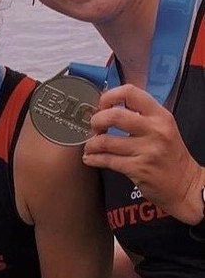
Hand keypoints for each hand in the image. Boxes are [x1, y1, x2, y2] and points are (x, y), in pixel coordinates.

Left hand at [83, 84, 203, 221]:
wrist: (186, 184)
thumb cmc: (170, 155)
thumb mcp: (163, 128)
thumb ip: (141, 116)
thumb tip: (108, 107)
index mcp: (160, 116)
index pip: (130, 93)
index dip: (109, 97)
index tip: (101, 105)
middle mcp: (155, 130)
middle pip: (114, 115)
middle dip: (96, 121)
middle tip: (94, 127)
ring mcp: (147, 150)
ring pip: (105, 141)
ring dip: (91, 144)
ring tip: (90, 146)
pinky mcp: (138, 169)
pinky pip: (107, 160)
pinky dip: (93, 159)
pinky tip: (91, 159)